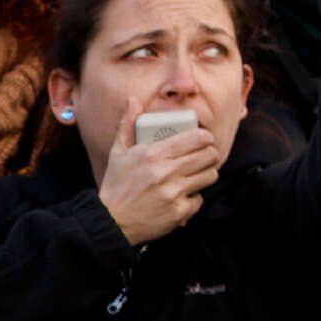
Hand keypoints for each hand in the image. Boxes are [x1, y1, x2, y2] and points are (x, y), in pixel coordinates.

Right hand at [96, 96, 222, 244]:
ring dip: (205, 174)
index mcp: (153, 154)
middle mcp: (165, 172)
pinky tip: (181, 195)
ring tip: (194, 174)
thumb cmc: (115, 184)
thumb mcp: (118, 152)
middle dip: (209, 154)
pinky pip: (200, 199)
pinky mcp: (178, 212)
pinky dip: (193, 198)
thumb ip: (127, 123)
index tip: (203, 140)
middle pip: (210, 155)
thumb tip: (133, 99)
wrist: (109, 221)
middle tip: (202, 156)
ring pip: (210, 176)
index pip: (198, 137)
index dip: (206, 137)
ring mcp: (173, 193)